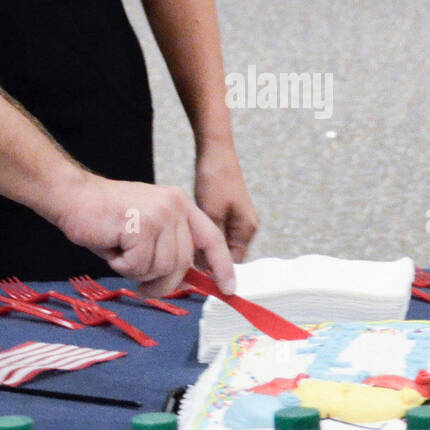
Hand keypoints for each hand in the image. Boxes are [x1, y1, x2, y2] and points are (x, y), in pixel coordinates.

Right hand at [51, 173, 235, 296]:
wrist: (71, 196)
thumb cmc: (105, 218)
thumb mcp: (147, 229)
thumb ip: (170, 247)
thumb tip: (189, 280)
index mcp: (180, 203)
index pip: (211, 238)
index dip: (221, 266)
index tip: (228, 288)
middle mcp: (174, 205)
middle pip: (182, 264)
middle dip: (160, 282)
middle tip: (137, 278)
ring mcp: (159, 213)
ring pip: (161, 268)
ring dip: (136, 271)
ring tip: (120, 251)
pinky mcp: (141, 224)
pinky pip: (139, 266)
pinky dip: (121, 265)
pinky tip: (111, 246)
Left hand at [194, 139, 257, 264]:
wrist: (215, 152)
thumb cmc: (216, 179)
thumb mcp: (212, 212)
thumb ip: (211, 240)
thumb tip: (205, 267)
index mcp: (246, 230)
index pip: (232, 263)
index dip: (214, 271)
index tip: (193, 277)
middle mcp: (244, 227)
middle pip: (225, 255)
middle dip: (206, 259)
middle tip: (183, 265)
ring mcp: (235, 220)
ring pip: (217, 244)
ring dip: (202, 247)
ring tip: (183, 250)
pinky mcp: (225, 212)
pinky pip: (213, 232)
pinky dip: (201, 235)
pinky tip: (185, 234)